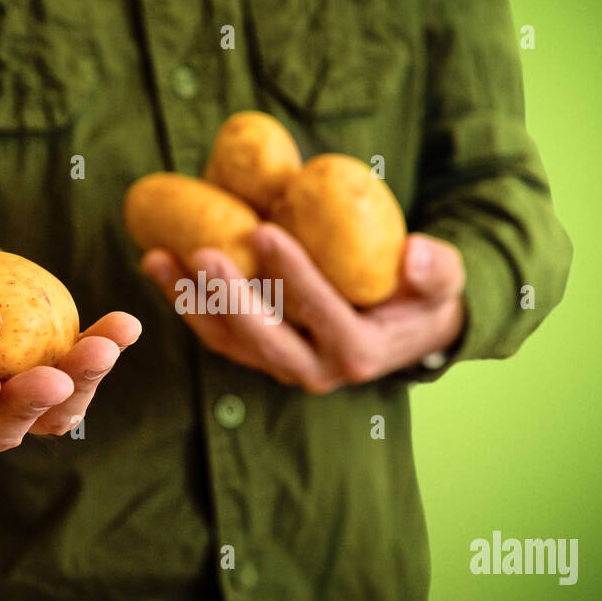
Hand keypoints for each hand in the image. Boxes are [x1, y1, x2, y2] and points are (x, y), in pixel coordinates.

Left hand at [140, 223, 464, 393]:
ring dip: (191, 299)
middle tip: (203, 250)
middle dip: (229, 296)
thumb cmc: (423, 295)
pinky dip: (186, 302)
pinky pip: (216, 334)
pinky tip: (160, 265)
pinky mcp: (260, 356)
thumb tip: (414, 254)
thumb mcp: (443, 281)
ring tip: (158, 256)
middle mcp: (316, 371)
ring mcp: (283, 367)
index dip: (292, 274)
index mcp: (359, 353)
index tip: (265, 229)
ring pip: (229, 339)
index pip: (322, 314)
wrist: (407, 329)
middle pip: (264, 337)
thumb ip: (436, 268)